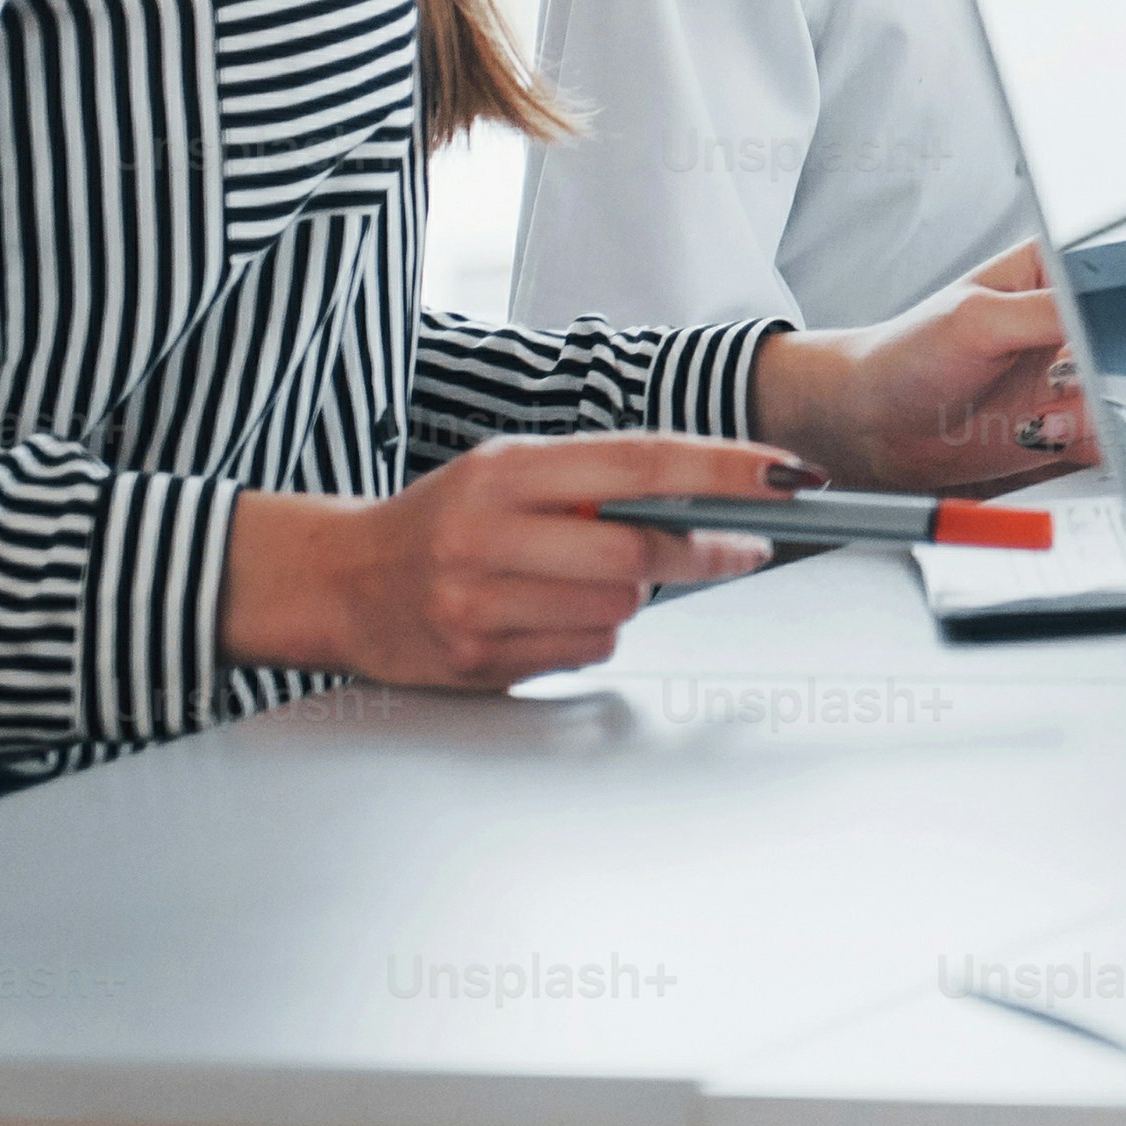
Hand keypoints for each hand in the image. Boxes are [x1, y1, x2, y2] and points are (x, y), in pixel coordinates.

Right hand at [221, 435, 791, 691]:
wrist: (341, 581)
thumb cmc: (443, 518)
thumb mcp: (507, 473)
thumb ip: (593, 482)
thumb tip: (701, 500)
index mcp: (506, 471)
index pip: (639, 462)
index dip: (723, 470)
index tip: (784, 476)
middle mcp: (487, 534)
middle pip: (639, 552)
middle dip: (704, 551)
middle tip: (741, 547)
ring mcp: (478, 604)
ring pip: (618, 611)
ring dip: (630, 599)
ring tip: (583, 580)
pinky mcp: (476, 663)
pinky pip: (582, 654)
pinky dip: (588, 637)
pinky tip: (546, 617)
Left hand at [754, 240, 1091, 489]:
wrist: (874, 427)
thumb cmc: (907, 355)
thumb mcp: (978, 320)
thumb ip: (1047, 313)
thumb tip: (1103, 314)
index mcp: (1053, 274)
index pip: (1112, 283)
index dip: (1115, 312)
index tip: (1089, 340)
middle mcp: (1069, 324)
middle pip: (1125, 344)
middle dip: (1106, 370)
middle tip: (1067, 382)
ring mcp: (1071, 377)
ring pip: (1123, 393)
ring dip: (1091, 411)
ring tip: (1044, 418)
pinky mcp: (1067, 426)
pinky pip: (1107, 437)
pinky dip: (1086, 442)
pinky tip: (1042, 435)